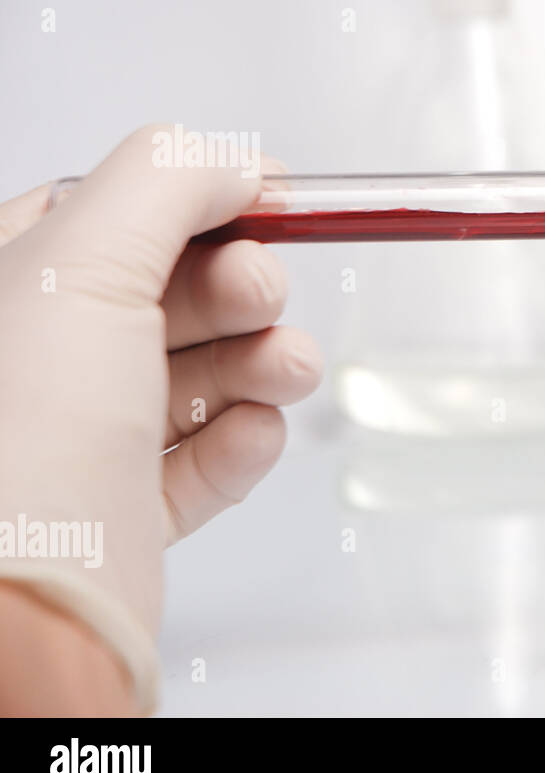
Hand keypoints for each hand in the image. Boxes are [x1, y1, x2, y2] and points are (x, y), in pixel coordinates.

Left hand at [0, 126, 321, 709]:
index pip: (108, 214)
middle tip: (264, 290)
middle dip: (236, 288)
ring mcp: (72, 443)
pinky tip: (255, 435)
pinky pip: (200, 462)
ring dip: (258, 364)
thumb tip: (233, 162)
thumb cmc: (19, 447)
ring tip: (289, 367)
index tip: (270, 200)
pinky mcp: (119, 515)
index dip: (197, 202)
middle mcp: (30, 363)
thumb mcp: (85, 263)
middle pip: (163, 294)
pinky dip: (241, 444)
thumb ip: (166, 182)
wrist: (27, 611)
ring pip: (191, 378)